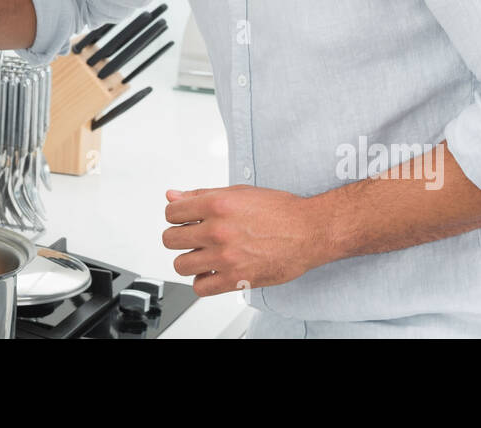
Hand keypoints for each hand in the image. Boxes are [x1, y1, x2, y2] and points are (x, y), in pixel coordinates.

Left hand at [162, 185, 333, 296]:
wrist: (309, 231)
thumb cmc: (279, 210)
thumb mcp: (238, 192)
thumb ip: (201, 195)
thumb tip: (173, 196)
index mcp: (216, 204)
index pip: (171, 212)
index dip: (175, 216)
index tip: (183, 220)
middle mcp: (218, 230)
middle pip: (171, 239)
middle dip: (178, 237)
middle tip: (191, 238)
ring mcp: (225, 256)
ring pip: (180, 265)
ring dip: (188, 260)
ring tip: (201, 255)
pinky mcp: (236, 279)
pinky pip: (200, 287)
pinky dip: (202, 281)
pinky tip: (211, 272)